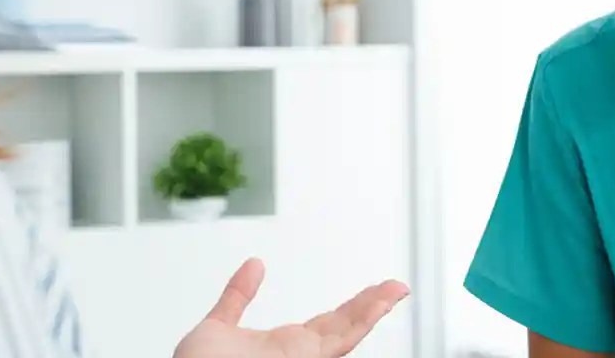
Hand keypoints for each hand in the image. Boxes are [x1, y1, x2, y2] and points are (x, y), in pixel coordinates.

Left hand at [172, 258, 409, 357]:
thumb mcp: (217, 326)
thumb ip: (237, 296)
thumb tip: (254, 265)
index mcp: (282, 347)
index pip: (327, 325)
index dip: (351, 307)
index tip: (372, 291)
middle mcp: (299, 357)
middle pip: (346, 327)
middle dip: (371, 306)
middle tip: (396, 286)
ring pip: (350, 333)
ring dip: (375, 309)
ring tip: (397, 290)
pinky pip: (341, 342)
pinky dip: (365, 321)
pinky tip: (381, 304)